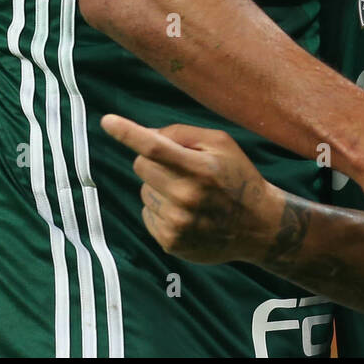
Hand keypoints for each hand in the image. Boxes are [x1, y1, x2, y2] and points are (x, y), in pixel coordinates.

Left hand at [102, 115, 268, 264]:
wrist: (257, 226)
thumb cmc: (237, 176)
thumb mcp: (221, 145)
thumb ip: (183, 135)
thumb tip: (144, 134)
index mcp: (200, 168)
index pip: (155, 147)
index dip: (128, 133)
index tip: (107, 121)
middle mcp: (186, 196)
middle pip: (141, 166)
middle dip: (153, 161)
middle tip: (181, 167)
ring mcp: (177, 222)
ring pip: (144, 190)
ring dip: (159, 187)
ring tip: (190, 194)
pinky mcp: (170, 242)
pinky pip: (147, 214)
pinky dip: (161, 209)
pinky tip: (186, 212)